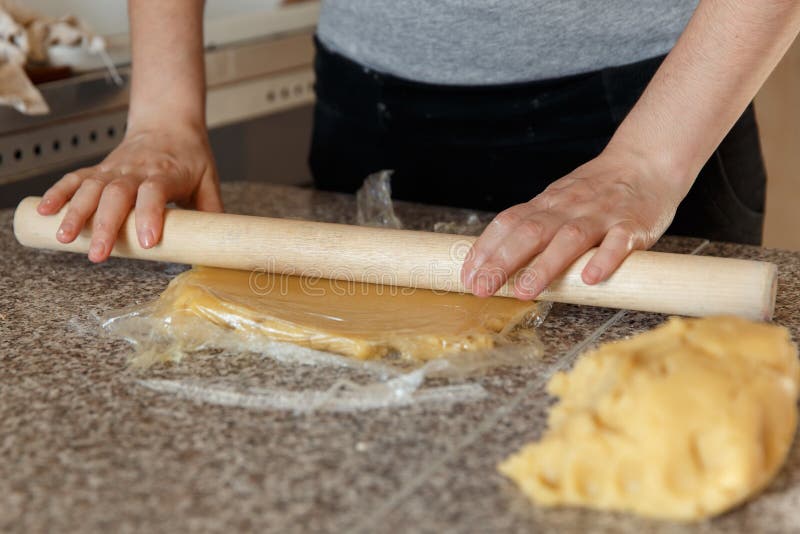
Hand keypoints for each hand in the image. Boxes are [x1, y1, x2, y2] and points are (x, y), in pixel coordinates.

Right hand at [36, 124, 221, 262]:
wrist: (169, 122)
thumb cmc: (190, 155)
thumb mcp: (209, 181)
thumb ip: (212, 212)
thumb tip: (219, 245)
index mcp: (165, 174)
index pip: (155, 194)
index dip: (150, 216)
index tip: (147, 242)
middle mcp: (136, 171)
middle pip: (116, 196)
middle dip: (105, 226)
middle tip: (99, 254)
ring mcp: (114, 169)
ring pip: (91, 189)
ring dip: (75, 213)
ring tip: (65, 238)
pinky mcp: (100, 169)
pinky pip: (75, 180)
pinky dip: (58, 193)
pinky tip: (44, 211)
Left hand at [461, 148, 688, 298]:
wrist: (646, 162)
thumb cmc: (597, 191)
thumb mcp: (558, 202)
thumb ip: (533, 227)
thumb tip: (495, 261)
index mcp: (546, 204)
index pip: (507, 223)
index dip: (485, 249)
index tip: (467, 275)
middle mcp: (568, 208)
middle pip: (530, 232)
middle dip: (502, 262)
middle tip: (482, 288)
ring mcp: (600, 216)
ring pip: (568, 239)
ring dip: (545, 266)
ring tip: (525, 291)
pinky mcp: (632, 226)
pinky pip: (618, 243)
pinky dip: (605, 260)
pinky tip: (591, 278)